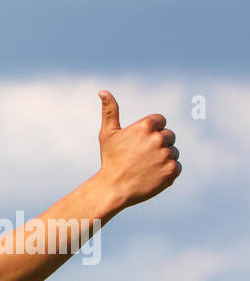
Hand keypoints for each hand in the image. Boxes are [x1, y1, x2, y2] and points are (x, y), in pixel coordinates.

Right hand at [96, 90, 180, 208]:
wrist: (113, 189)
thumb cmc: (110, 160)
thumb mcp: (108, 134)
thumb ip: (109, 111)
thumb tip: (103, 92)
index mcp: (146, 126)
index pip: (161, 121)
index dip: (150, 132)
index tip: (139, 143)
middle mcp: (158, 138)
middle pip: (169, 136)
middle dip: (158, 145)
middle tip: (141, 158)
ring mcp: (167, 154)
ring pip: (173, 152)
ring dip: (163, 158)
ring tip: (145, 168)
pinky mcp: (173, 170)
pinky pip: (177, 166)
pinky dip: (167, 171)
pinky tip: (152, 175)